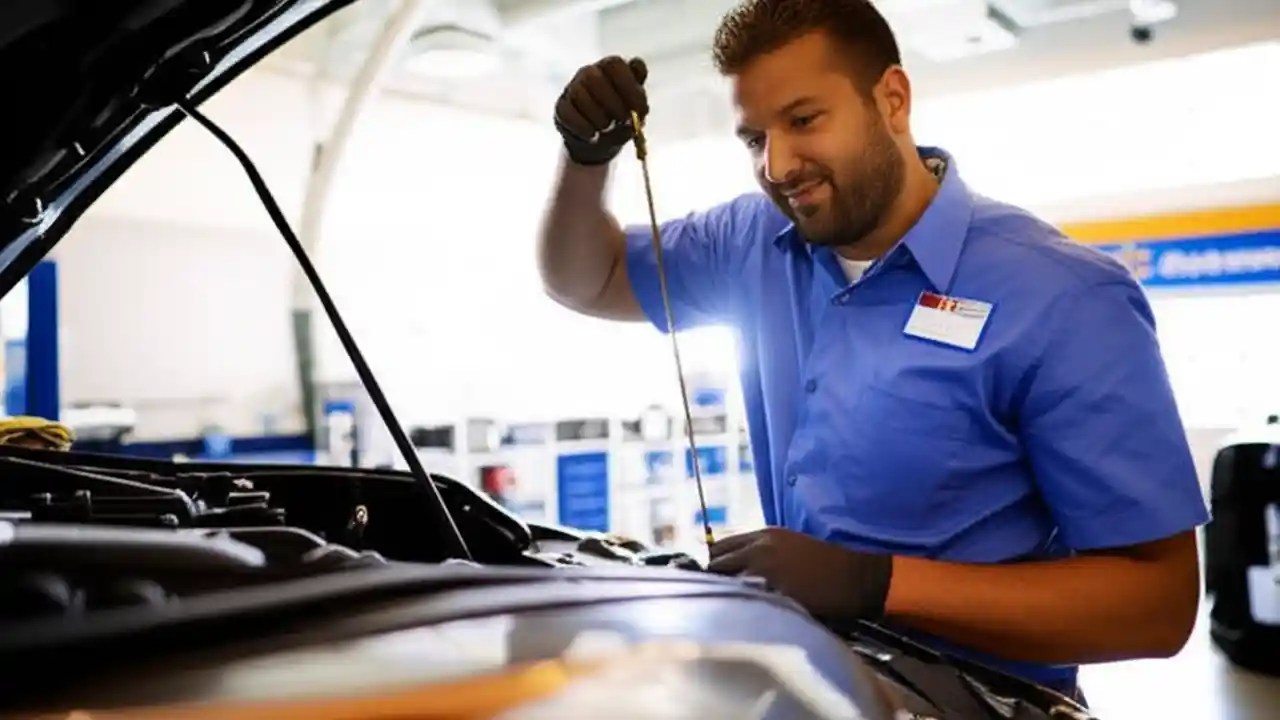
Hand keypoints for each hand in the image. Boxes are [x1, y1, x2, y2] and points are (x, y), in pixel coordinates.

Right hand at [553, 56, 648, 165]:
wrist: (600, 142)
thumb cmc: (620, 120)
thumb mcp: (636, 113)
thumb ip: (639, 107)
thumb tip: (638, 112)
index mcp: (611, 69)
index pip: (615, 65)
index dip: (629, 86)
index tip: (641, 109)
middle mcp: (590, 73)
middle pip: (593, 76)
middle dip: (611, 101)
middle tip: (623, 119)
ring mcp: (573, 88)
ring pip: (578, 93)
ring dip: (596, 115)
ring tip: (606, 128)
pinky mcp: (561, 106)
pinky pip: (566, 112)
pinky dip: (582, 126)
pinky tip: (593, 136)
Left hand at [707, 527, 892, 621]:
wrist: (857, 574)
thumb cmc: (825, 561)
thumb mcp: (789, 544)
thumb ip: (760, 551)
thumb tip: (734, 565)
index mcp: (763, 537)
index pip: (719, 547)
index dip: (715, 563)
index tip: (715, 576)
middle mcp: (759, 551)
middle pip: (717, 565)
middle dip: (715, 580)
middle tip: (717, 596)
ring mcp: (766, 574)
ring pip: (727, 586)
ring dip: (726, 596)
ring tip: (730, 609)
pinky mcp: (777, 596)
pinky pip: (748, 604)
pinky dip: (743, 611)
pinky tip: (746, 619)